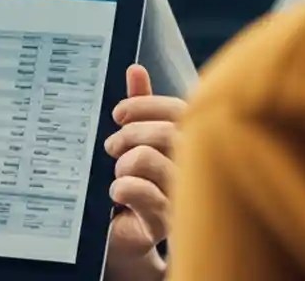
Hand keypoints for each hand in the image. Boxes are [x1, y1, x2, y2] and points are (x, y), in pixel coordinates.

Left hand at [103, 65, 185, 272]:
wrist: (122, 234)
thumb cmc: (133, 182)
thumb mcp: (133, 142)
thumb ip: (139, 109)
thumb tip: (135, 69)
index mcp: (188, 143)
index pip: (179, 111)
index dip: (146, 105)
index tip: (118, 113)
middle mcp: (193, 168)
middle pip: (166, 133)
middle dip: (131, 134)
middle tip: (111, 146)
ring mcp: (183, 197)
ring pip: (151, 160)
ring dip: (124, 163)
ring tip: (118, 174)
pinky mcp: (166, 223)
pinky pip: (143, 193)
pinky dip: (122, 187)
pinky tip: (117, 193)